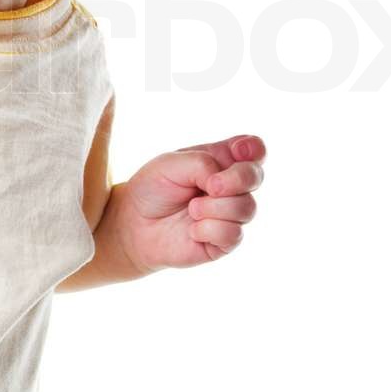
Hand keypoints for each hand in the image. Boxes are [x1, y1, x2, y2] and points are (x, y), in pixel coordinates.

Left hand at [114, 134, 264, 271]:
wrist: (134, 224)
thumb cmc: (153, 189)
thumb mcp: (171, 163)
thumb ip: (202, 163)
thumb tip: (222, 183)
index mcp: (221, 161)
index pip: (254, 150)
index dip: (253, 149)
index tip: (238, 150)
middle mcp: (232, 187)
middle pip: (256, 176)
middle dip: (236, 179)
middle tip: (211, 186)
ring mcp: (231, 214)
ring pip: (247, 207)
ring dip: (216, 207)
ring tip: (191, 209)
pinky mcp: (225, 242)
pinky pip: (234, 234)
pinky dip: (210, 229)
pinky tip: (192, 230)